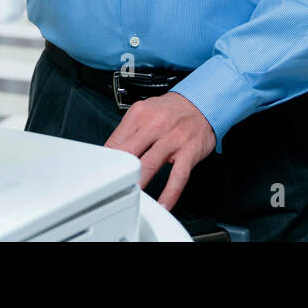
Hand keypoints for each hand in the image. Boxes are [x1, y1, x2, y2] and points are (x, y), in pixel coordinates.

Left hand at [102, 91, 215, 211]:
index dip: (108, 161)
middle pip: (129, 153)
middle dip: (119, 172)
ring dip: (139, 183)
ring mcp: (173, 138)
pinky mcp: (189, 151)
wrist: (201, 104)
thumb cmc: (171, 111)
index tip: (105, 174)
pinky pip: (178, 176)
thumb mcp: (145, 111)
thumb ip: (127, 131)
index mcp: (140, 114)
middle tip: (112, 188)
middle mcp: (155, 125)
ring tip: (131, 197)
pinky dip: (170, 193)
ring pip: (150, 165)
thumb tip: (110, 152)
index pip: (116, 141)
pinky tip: (164, 204)